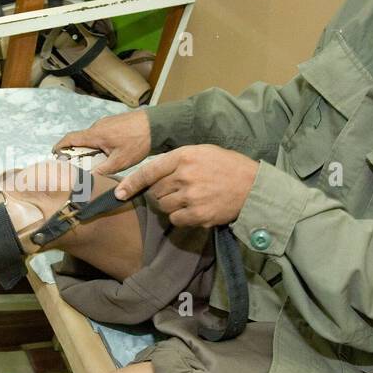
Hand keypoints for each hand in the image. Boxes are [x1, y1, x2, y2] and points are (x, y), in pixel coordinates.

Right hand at [52, 110, 150, 175]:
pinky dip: (98, 143)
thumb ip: (103, 171)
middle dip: (75, 151)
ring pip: (92, 137)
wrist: (157, 125)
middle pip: (80, 139)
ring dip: (89, 148)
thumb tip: (89, 181)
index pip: (70, 138)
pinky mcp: (114, 122)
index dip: (60, 146)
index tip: (54, 154)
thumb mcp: (120, 161)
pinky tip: (107, 153)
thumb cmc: (138, 142)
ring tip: (93, 161)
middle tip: (76, 165)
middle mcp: (97, 126)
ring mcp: (106, 122)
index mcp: (95, 134)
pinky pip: (101, 133)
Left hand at [113, 145, 258, 227]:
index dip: (131, 183)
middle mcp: (185, 175)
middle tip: (180, 189)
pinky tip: (196, 209)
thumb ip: (177, 161)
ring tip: (190, 198)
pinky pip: (176, 220)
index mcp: (184, 156)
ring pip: (164, 206)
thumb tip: (153, 176)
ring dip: (171, 205)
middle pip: (156, 191)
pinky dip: (182, 217)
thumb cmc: (227, 166)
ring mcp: (191, 196)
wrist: (253, 186)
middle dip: (162, 192)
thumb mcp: (202, 152)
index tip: (118, 193)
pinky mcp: (198, 214)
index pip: (149, 171)